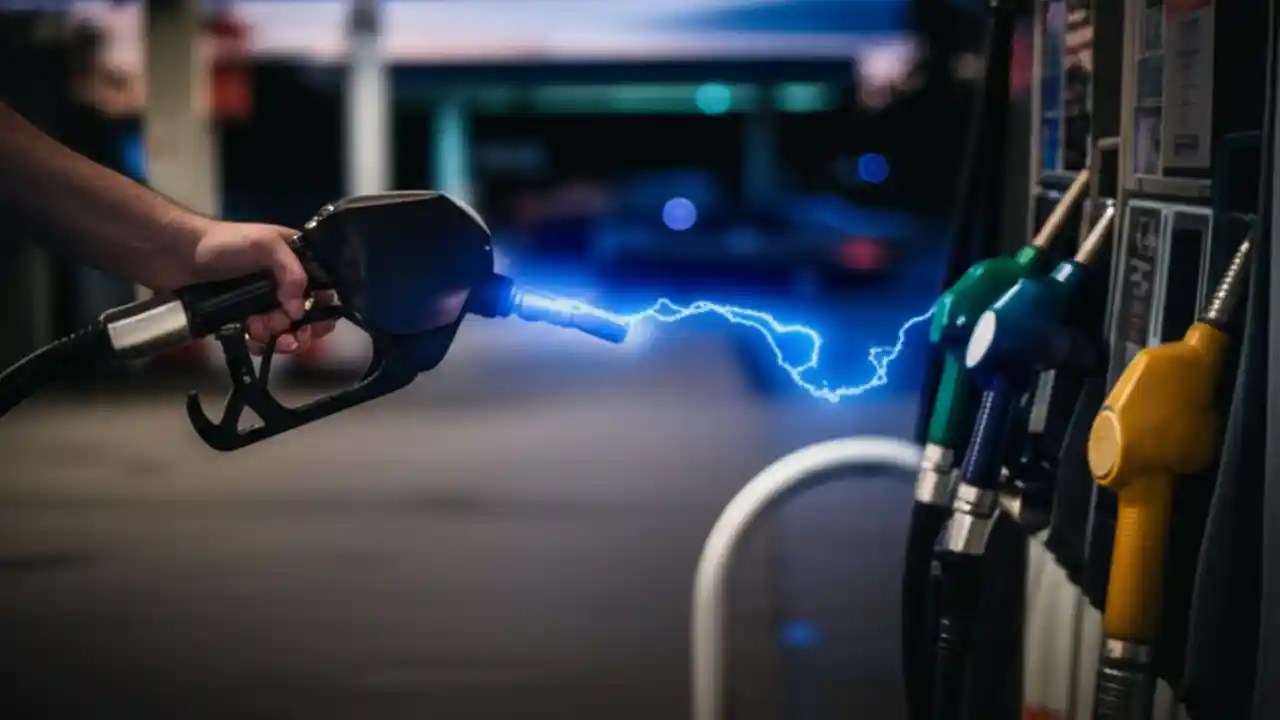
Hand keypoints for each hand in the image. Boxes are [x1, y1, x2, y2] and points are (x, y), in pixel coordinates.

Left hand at [186, 221, 337, 354]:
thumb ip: (292, 271)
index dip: (322, 309)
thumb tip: (300, 308)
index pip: (324, 291)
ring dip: (278, 338)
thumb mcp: (265, 244)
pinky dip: (260, 343)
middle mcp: (283, 283)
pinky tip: (250, 337)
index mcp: (295, 262)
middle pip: (309, 317)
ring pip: (286, 332)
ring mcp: (263, 302)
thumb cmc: (222, 243)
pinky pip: (262, 339)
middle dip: (301, 331)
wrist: (175, 255)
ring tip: (258, 330)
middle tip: (287, 336)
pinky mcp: (243, 318)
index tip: (310, 322)